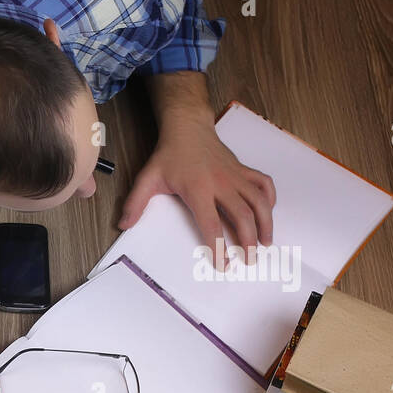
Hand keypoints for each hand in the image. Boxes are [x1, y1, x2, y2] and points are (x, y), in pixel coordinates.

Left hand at [119, 114, 275, 269]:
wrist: (187, 127)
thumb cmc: (169, 155)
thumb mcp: (147, 179)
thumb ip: (135, 203)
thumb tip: (123, 224)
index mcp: (198, 190)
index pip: (211, 224)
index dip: (218, 247)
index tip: (223, 264)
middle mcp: (221, 183)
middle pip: (241, 216)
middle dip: (247, 241)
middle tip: (249, 260)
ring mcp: (235, 175)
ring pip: (258, 201)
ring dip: (265, 224)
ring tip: (266, 243)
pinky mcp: (243, 169)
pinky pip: (263, 184)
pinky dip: (269, 198)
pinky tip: (267, 212)